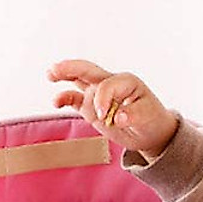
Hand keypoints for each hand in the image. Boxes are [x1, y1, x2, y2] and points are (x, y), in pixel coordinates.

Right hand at [48, 59, 179, 155]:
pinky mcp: (92, 108)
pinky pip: (75, 100)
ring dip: (64, 76)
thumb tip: (117, 117)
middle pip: (88, 70)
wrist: (151, 133)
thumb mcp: (148, 117)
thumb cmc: (152, 120)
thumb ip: (132, 115)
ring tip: (50, 75)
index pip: (107, 85)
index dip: (102, 99)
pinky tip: (56, 102)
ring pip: (78, 81)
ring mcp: (99, 94)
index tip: (103, 116)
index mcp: (126, 81)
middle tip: (56, 69)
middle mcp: (110, 83)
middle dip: (72, 68)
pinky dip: (65, 99)